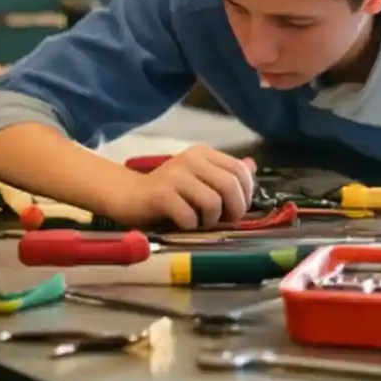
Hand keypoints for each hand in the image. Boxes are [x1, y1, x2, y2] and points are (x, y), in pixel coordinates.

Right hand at [107, 145, 255, 229]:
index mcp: (203, 153)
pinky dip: (191, 226)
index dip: (246, 194)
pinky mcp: (161, 193)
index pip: (240, 170)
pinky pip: (189, 216)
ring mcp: (175, 175)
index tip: (237, 210)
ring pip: (212, 202)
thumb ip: (224, 173)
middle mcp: (190, 159)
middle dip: (234, 209)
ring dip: (211, 220)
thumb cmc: (169, 192)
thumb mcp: (199, 179)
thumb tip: (251, 166)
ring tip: (202, 222)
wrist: (129, 196)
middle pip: (229, 185)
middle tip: (226, 221)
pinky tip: (183, 224)